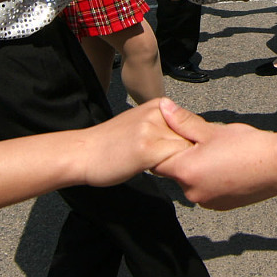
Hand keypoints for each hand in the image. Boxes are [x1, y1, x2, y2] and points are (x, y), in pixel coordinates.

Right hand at [76, 99, 192, 186]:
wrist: (83, 153)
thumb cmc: (111, 144)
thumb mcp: (142, 124)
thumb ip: (165, 127)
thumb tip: (191, 139)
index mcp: (159, 105)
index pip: (193, 124)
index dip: (193, 144)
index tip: (188, 155)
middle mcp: (158, 113)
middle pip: (192, 136)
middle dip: (191, 153)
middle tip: (175, 164)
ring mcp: (153, 130)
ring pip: (186, 149)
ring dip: (182, 162)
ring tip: (164, 168)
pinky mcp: (148, 149)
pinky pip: (176, 161)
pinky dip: (173, 170)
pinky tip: (156, 171)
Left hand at [152, 101, 276, 208]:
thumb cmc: (247, 146)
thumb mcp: (212, 130)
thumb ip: (183, 121)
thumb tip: (164, 108)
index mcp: (186, 171)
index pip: (157, 161)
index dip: (164, 146)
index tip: (177, 135)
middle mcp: (192, 192)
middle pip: (175, 171)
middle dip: (183, 155)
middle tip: (203, 140)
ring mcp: (206, 202)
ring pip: (191, 181)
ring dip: (197, 168)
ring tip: (218, 153)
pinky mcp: (219, 206)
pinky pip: (205, 190)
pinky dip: (209, 179)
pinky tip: (226, 166)